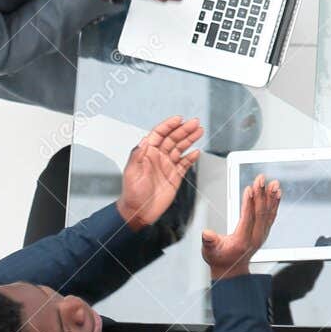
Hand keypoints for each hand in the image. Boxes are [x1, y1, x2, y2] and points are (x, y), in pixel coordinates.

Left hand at [115, 116, 202, 231]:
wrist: (139, 212)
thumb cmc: (132, 194)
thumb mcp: (131, 173)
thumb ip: (137, 156)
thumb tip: (143, 141)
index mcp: (147, 154)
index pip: (159, 134)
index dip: (169, 125)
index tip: (178, 119)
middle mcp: (158, 157)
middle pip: (173, 139)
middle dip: (184, 130)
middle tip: (195, 123)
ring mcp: (167, 166)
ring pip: (180, 148)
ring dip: (190, 139)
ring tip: (199, 131)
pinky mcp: (174, 176)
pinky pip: (185, 164)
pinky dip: (191, 157)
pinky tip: (196, 152)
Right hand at [202, 173, 281, 279]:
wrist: (231, 269)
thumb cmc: (218, 258)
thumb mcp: (209, 251)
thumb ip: (209, 242)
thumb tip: (206, 234)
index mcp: (242, 241)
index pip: (248, 219)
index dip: (249, 203)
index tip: (250, 188)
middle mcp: (255, 237)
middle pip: (260, 213)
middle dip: (260, 194)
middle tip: (261, 178)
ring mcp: (262, 234)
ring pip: (268, 213)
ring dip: (271, 197)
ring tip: (274, 183)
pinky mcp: (264, 231)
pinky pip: (271, 215)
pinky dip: (274, 203)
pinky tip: (277, 193)